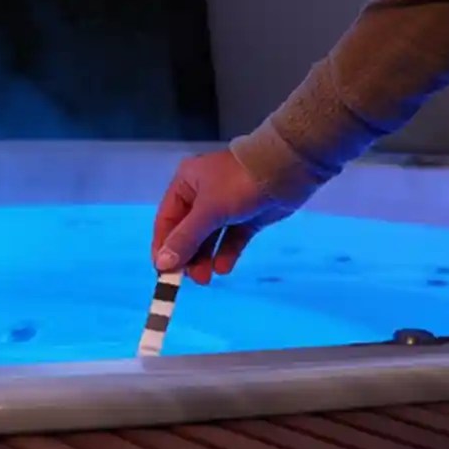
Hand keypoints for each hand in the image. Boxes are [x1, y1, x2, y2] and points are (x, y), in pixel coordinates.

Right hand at [151, 149, 291, 284]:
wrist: (287, 169)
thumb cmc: (239, 184)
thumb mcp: (209, 211)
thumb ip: (185, 239)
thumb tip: (161, 264)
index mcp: (186, 184)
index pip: (166, 220)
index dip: (163, 246)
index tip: (162, 272)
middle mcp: (202, 194)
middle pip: (188, 232)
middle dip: (188, 256)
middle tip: (190, 278)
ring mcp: (226, 206)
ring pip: (209, 238)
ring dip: (205, 258)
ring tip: (206, 278)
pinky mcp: (247, 217)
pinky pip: (231, 239)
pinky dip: (226, 253)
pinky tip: (223, 268)